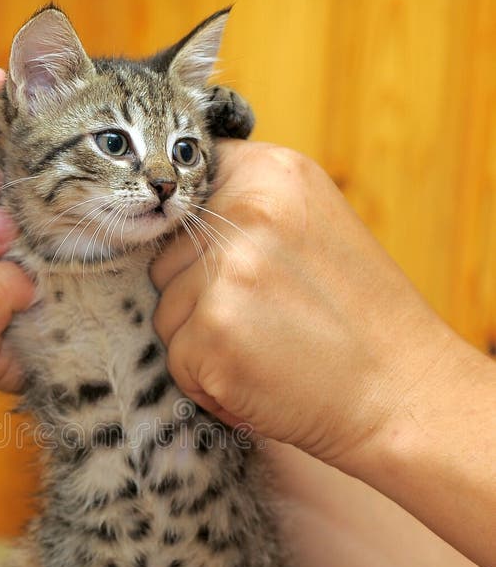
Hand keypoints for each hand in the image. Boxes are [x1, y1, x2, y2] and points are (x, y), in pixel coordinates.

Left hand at [151, 141, 460, 467]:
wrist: (401, 392)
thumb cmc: (356, 321)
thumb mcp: (313, 228)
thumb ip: (246, 212)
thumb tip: (169, 224)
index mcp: (272, 174)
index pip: (184, 197)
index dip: (193, 245)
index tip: (226, 272)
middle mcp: (246, 210)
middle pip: (166, 262)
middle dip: (197, 301)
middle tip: (263, 323)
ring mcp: (227, 271)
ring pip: (166, 314)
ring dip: (200, 345)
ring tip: (265, 352)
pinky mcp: (212, 331)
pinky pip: (176, 362)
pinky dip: (207, 385)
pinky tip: (257, 380)